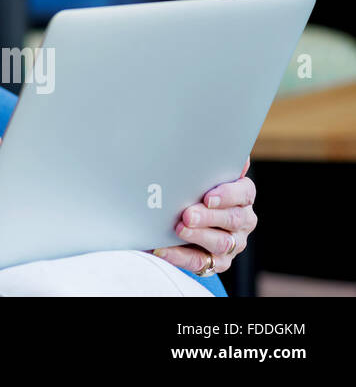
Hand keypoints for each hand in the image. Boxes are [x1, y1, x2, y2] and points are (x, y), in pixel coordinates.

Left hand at [152, 158, 256, 276]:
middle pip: (232, 219)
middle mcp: (242, 220)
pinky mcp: (219, 262)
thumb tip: (223, 142)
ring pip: (221, 243)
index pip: (243, 193)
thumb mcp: (201, 173)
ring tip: (177, 229)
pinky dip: (180, 256)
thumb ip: (210, 161)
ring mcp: (233, 243)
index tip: (208, 196)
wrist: (185, 216)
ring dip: (198, 236)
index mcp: (242, 196)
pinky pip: (201, 263)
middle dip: (209, 217)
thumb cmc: (195, 187)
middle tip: (187, 214)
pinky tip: (162, 248)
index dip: (227, 195)